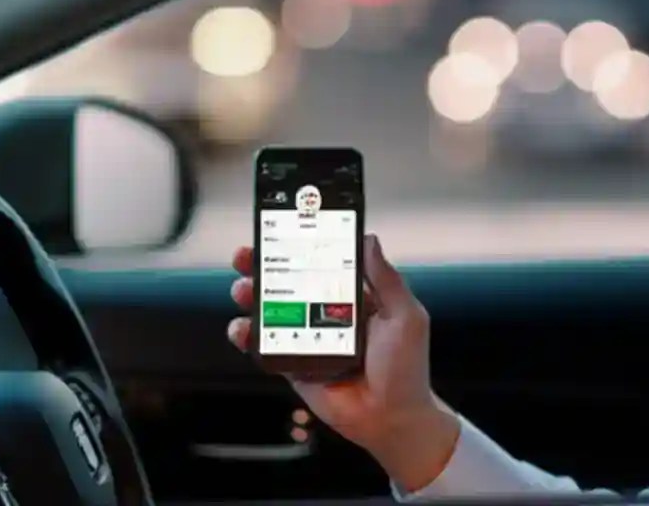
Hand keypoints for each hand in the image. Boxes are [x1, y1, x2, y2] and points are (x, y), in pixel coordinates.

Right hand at [227, 235, 459, 491]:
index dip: (301, 247)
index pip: (323, 263)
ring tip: (242, 289)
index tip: (281, 231)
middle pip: (289, 282)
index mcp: (356, 297)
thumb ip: (386, 279)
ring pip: (271, 311)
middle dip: (264, 267)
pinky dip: (248, 336)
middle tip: (246, 256)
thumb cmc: (406, 367)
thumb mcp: (404, 316)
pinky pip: (266, 346)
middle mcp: (328, 314)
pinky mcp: (294, 364)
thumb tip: (369, 239)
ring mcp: (308, 338)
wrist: (391, 418)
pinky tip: (242, 328)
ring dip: (251, 296)